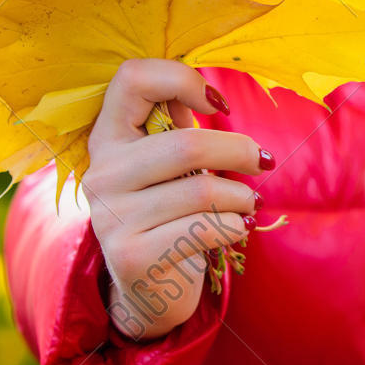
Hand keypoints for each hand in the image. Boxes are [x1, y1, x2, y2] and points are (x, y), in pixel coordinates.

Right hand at [83, 59, 271, 340]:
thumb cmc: (167, 212)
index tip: (217, 105)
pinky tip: (237, 227)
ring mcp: (112, 217)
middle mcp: (101, 173)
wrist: (148, 287)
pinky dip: (233, 226)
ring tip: (249, 202)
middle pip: (187, 144)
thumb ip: (175, 128)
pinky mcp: (132, 257)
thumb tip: (212, 99)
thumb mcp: (165, 164)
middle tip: (263, 161)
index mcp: (107, 137)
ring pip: (201, 191)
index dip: (182, 78)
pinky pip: (204, 230)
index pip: (133, 77)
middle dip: (239, 150)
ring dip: (241, 196)